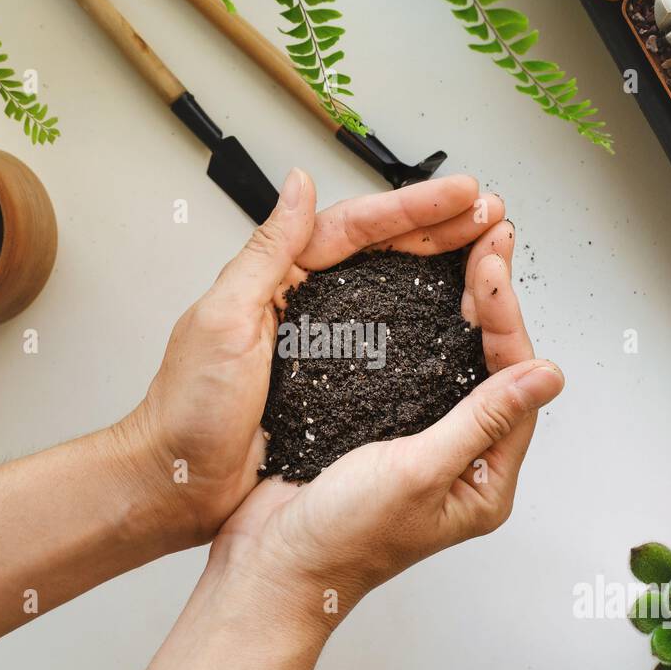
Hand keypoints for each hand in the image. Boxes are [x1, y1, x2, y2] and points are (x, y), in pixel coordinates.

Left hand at [122, 169, 507, 548]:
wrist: (180, 483)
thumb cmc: (188, 411)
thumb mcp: (224, 320)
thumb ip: (265, 252)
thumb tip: (298, 186)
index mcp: (277, 278)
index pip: (355, 227)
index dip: (413, 209)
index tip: (462, 197)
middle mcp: (303, 303)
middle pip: (382, 251)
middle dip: (439, 228)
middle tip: (491, 215)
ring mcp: (322, 343)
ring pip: (391, 289)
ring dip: (439, 267)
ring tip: (485, 252)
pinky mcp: (334, 383)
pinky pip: (387, 340)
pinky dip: (423, 322)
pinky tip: (455, 317)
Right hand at [202, 222, 562, 631]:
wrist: (270, 564)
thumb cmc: (340, 540)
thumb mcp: (419, 474)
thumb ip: (482, 420)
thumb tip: (545, 377)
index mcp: (483, 480)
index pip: (514, 383)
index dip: (505, 319)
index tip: (491, 267)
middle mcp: (459, 459)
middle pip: (491, 365)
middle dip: (492, 300)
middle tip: (490, 240)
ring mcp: (419, 441)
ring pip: (453, 360)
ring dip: (460, 306)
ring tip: (466, 252)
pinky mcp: (380, 428)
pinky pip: (412, 369)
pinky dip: (417, 327)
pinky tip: (416, 294)